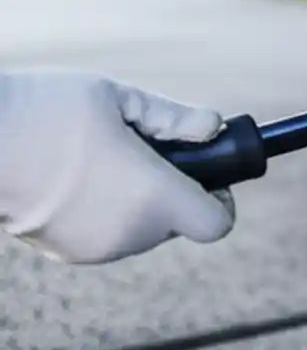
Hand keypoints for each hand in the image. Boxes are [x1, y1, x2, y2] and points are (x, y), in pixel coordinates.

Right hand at [0, 71, 234, 263]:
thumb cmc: (43, 111)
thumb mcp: (116, 97)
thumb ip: (172, 116)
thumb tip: (212, 127)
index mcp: (153, 196)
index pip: (216, 223)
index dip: (219, 200)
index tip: (207, 175)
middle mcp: (130, 233)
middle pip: (178, 224)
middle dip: (172, 190)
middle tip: (143, 151)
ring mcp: (95, 248)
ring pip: (140, 229)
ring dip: (136, 201)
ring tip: (102, 158)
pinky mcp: (64, 252)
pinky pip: (105, 234)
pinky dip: (104, 212)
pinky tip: (76, 176)